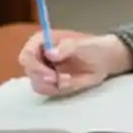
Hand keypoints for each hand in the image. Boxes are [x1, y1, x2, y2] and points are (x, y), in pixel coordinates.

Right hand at [18, 30, 132, 95]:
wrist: (104, 60)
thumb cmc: (93, 47)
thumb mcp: (82, 45)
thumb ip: (66, 47)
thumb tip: (49, 53)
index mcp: (41, 41)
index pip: (27, 55)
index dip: (34, 66)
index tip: (50, 75)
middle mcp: (39, 56)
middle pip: (29, 71)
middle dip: (43, 78)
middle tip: (58, 79)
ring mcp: (44, 70)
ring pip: (37, 84)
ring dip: (52, 86)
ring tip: (70, 79)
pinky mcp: (51, 83)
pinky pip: (48, 91)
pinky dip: (59, 90)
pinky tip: (71, 82)